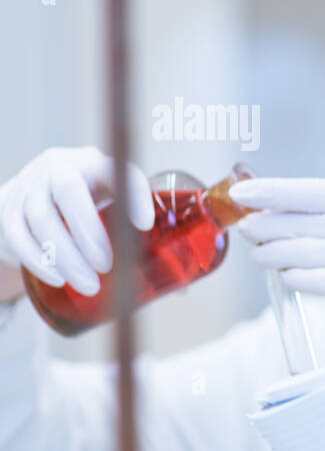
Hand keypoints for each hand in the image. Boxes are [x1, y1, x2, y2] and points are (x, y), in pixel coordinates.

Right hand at [0, 146, 153, 296]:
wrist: (29, 199)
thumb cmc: (87, 207)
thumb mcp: (112, 207)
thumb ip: (143, 239)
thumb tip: (181, 287)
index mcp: (95, 163)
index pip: (117, 170)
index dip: (133, 194)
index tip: (145, 225)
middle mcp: (59, 167)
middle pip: (68, 190)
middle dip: (88, 231)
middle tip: (107, 266)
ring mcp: (29, 186)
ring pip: (40, 216)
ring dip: (65, 255)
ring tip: (89, 285)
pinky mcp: (7, 209)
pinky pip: (17, 234)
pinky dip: (38, 259)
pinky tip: (58, 279)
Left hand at [229, 178, 324, 332]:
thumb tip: (291, 215)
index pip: (312, 190)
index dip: (271, 192)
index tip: (241, 193)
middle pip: (300, 221)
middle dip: (266, 225)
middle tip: (246, 227)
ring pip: (302, 251)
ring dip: (274, 254)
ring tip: (260, 255)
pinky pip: (315, 280)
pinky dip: (295, 278)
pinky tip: (286, 276)